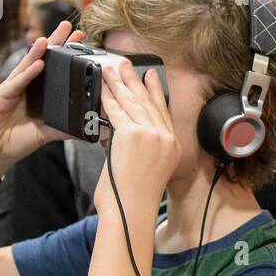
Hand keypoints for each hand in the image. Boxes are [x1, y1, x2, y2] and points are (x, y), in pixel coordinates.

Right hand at [0, 20, 85, 182]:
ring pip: (27, 66)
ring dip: (39, 52)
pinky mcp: (0, 97)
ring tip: (49, 38)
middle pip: (42, 59)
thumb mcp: (46, 133)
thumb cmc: (18, 140)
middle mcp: (25, 86)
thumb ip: (64, 128)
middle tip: (69, 26)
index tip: (82, 40)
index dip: (65, 53)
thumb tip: (86, 128)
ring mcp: (12, 89)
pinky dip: (28, 73)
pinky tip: (38, 64)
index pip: (54, 68)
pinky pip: (17, 83)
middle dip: (55, 42)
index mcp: (37, 92)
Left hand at [95, 60, 179, 219]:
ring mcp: (151, 135)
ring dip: (119, 83)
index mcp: (172, 146)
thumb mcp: (146, 169)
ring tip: (111, 68)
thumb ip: (138, 148)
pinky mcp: (132, 135)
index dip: (155, 91)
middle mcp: (165, 137)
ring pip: (132, 103)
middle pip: (148, 102)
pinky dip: (108, 99)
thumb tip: (120, 132)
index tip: (151, 76)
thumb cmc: (133, 198)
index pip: (163, 111)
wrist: (130, 211)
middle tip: (127, 63)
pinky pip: (117, 112)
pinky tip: (102, 88)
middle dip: (135, 80)